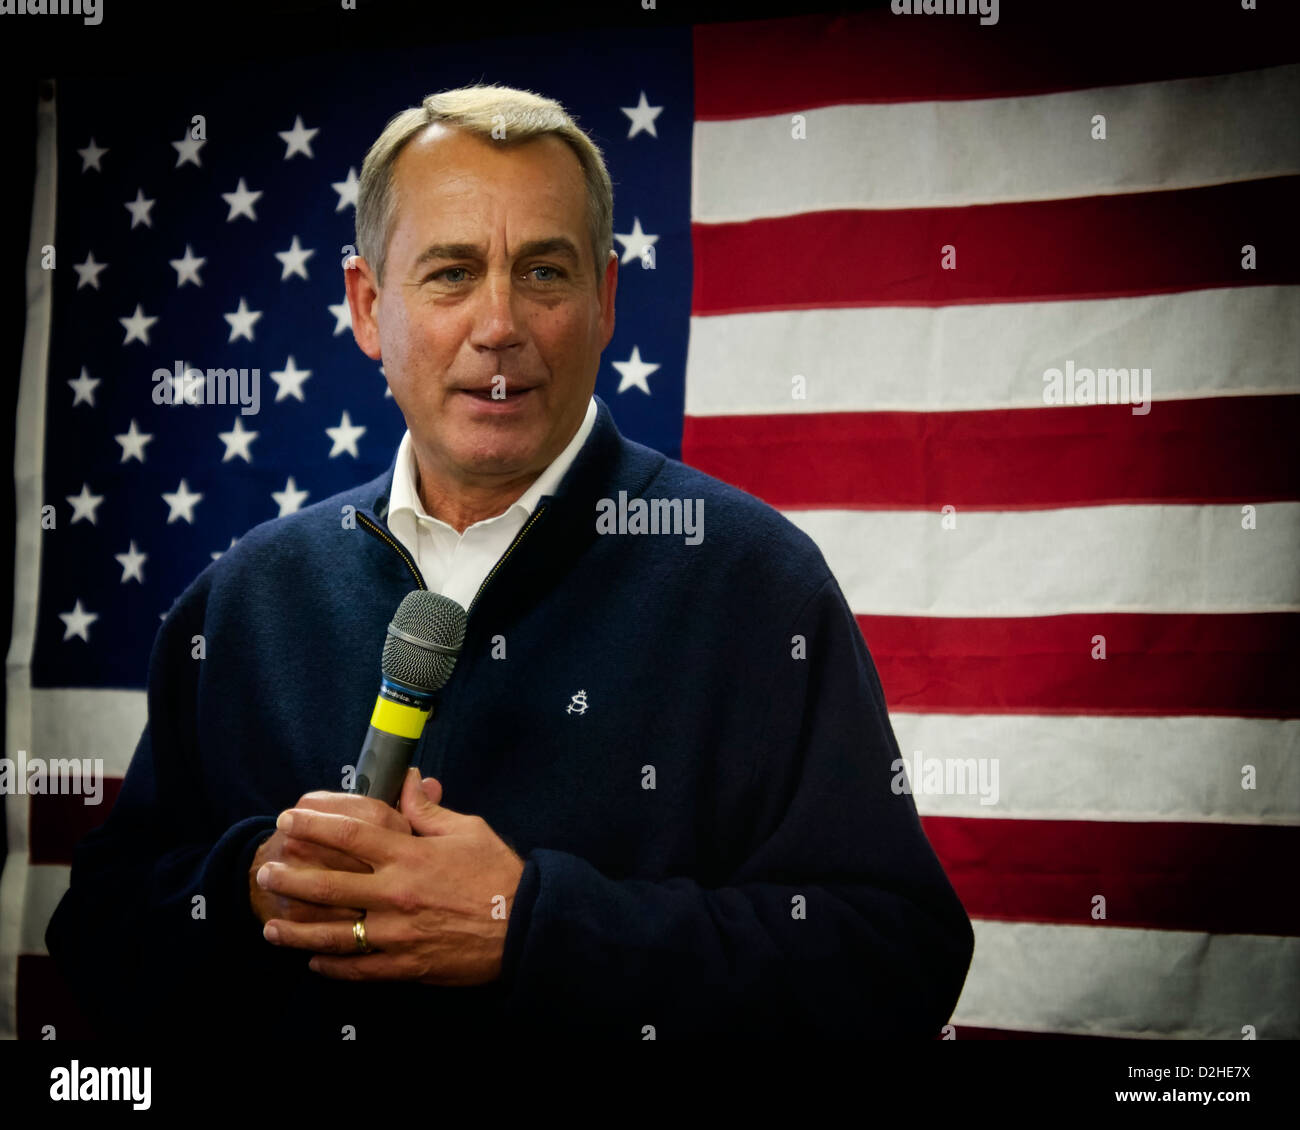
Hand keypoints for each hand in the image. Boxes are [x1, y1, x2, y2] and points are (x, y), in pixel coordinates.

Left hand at [255, 769, 525, 985]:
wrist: (525, 925)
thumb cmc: (498, 873)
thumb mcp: (467, 829)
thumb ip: (428, 810)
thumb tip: (411, 779)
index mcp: (409, 856)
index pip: (349, 836)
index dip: (313, 826)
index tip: (288, 820)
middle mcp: (396, 895)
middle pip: (328, 886)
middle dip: (290, 879)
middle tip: (265, 873)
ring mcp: (397, 935)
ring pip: (334, 935)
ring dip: (298, 932)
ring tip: (272, 928)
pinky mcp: (406, 965)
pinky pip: (359, 969)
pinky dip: (332, 967)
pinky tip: (313, 962)